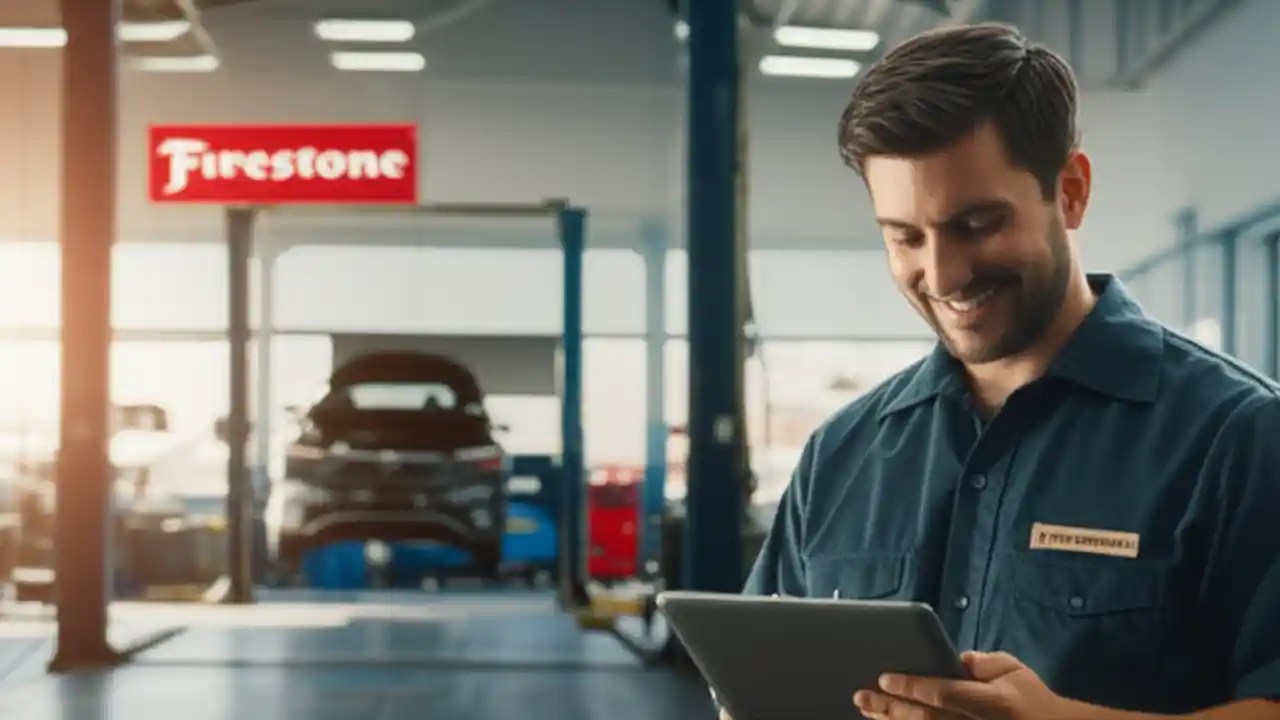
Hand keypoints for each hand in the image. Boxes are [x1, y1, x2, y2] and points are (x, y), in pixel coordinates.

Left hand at [852, 650, 1076, 719]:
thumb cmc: (1033, 701)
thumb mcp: (1013, 672)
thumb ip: (984, 663)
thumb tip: (957, 660)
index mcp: (987, 703)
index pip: (941, 695)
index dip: (910, 687)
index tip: (884, 678)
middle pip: (923, 719)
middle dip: (889, 707)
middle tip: (861, 696)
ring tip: (868, 710)